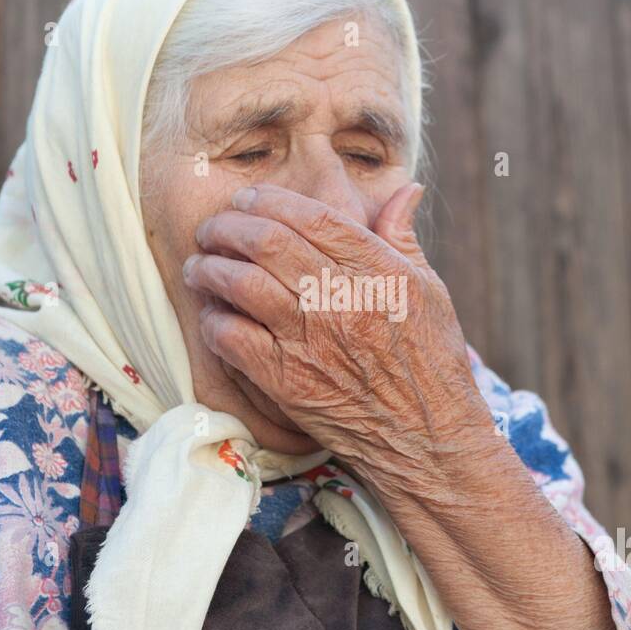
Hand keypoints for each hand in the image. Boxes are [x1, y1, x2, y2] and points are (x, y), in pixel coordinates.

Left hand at [183, 181, 493, 490]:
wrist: (426, 440)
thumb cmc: (431, 363)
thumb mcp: (430, 291)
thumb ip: (403, 238)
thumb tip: (407, 189)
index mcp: (378, 271)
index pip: (312, 215)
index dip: (268, 199)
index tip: (246, 199)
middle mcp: (342, 300)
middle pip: (267, 241)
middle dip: (227, 227)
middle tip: (210, 230)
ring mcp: (313, 341)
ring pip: (241, 284)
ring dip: (209, 270)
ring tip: (198, 268)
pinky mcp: (289, 383)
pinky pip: (233, 339)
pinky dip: (214, 322)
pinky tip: (213, 318)